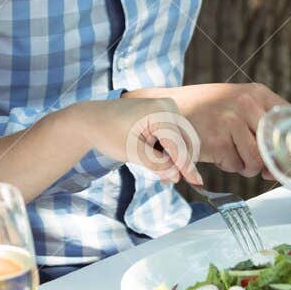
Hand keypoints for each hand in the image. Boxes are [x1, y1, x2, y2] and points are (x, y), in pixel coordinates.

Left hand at [84, 95, 204, 184]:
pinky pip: (175, 134)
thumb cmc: (108, 133)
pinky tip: (162, 164)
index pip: (178, 145)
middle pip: (186, 141)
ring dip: (176, 158)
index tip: (197, 184)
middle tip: (170, 181)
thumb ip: (156, 164)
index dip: (187, 167)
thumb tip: (176, 176)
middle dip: (182, 163)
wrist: (93, 118)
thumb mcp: (131, 152)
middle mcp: (168, 106)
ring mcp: (168, 107)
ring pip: (182, 139)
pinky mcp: (165, 112)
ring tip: (162, 175)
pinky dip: (171, 151)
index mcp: (160, 112)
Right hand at [128, 83, 290, 177]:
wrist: (168, 109)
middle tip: (261, 168)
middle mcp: (247, 103)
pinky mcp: (217, 140)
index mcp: (258, 93)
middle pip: (275, 146)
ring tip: (234, 157)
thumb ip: (263, 123)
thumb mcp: (239, 104)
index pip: (290, 120)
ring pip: (257, 160)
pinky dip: (228, 166)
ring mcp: (231, 120)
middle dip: (269, 162)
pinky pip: (236, 165)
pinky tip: (217, 153)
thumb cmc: (209, 111)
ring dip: (247, 167)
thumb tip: (284, 161)